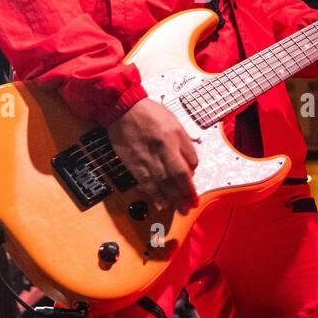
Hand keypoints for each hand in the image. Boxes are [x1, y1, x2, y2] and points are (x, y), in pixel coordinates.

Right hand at [106, 98, 198, 213]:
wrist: (123, 109)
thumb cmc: (149, 113)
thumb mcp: (174, 122)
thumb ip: (184, 143)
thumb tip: (190, 164)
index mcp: (174, 137)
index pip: (190, 161)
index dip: (193, 177)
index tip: (194, 187)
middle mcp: (162, 148)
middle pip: (177, 176)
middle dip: (186, 193)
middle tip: (191, 205)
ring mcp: (147, 157)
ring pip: (162, 182)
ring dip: (173, 198)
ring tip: (180, 209)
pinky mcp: (133, 163)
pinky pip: (146, 182)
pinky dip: (154, 194)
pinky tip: (161, 203)